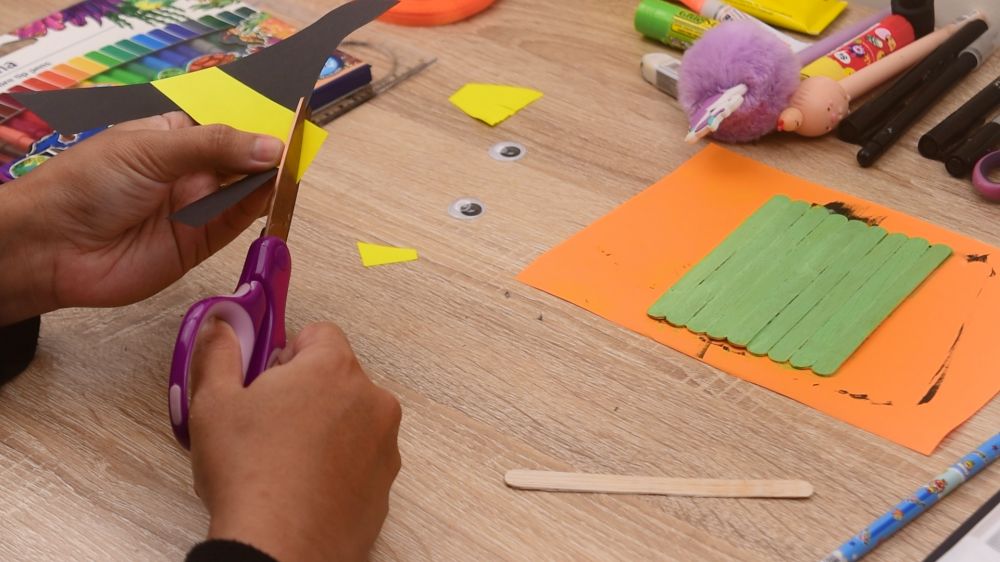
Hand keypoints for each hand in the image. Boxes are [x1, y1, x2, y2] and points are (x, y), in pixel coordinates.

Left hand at [0, 112, 282, 323]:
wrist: (54, 247)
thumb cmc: (90, 184)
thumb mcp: (153, 149)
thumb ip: (215, 146)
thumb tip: (272, 147)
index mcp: (173, 137)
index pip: (225, 125)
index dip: (255, 122)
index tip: (290, 117)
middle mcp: (190, 171)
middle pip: (242, 159)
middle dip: (269, 152)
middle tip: (299, 144)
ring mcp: (198, 207)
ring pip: (246, 190)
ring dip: (270, 180)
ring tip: (294, 167)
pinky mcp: (202, 242)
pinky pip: (239, 222)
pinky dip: (262, 208)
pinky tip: (279, 192)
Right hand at [189, 321, 401, 561]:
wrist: (282, 550)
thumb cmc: (249, 475)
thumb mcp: (214, 404)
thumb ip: (218, 353)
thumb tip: (220, 326)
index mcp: (334, 370)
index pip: (319, 334)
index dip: (287, 353)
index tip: (265, 380)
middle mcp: (372, 400)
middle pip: (338, 375)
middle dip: (306, 390)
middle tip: (267, 423)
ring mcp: (385, 444)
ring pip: (351, 417)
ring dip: (325, 427)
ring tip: (284, 461)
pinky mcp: (386, 484)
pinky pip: (361, 457)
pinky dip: (339, 464)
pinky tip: (305, 487)